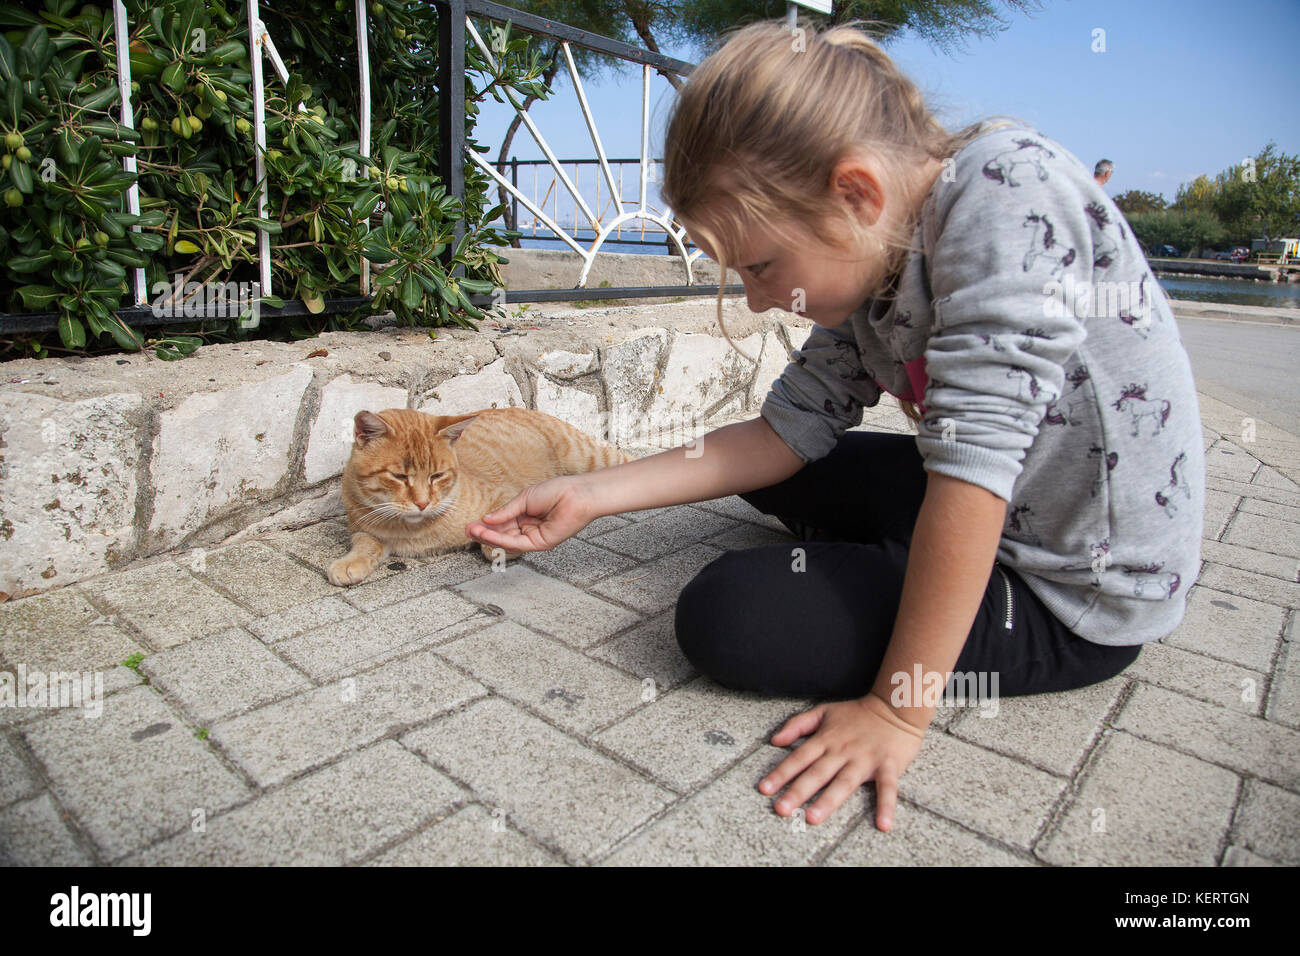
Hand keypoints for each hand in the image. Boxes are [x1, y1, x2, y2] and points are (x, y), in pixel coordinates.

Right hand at [465, 474, 596, 553]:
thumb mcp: (524, 499)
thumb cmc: (556, 491)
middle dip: (484, 533)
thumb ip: (505, 511)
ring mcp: (534, 537)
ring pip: (506, 542)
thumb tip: (486, 519)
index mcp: (524, 516)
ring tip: (474, 532)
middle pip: (501, 535)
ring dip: (489, 538)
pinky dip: (501, 540)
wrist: (576, 494)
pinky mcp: (540, 543)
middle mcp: (528, 529)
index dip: (485, 526)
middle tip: (468, 531)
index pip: (501, 524)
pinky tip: (488, 534)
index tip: (471, 525)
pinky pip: (517, 544)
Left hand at [759, 691, 926, 830]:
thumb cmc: (857, 713)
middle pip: (817, 773)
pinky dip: (886, 806)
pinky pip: (888, 788)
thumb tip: (774, 740)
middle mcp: (842, 751)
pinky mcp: (888, 766)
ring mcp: (865, 759)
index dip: (781, 773)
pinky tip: (883, 825)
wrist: (896, 706)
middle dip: (798, 791)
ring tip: (813, 818)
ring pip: (844, 782)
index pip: (799, 758)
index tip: (764, 789)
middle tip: (781, 809)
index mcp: (826, 739)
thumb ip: (797, 724)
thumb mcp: (823, 711)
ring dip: (828, 801)